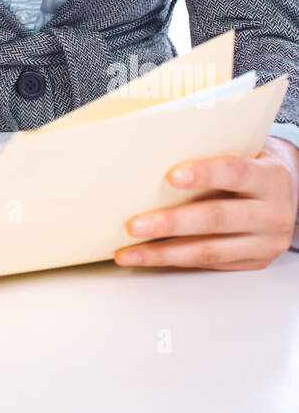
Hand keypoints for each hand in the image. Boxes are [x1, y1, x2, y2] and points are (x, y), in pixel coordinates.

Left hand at [114, 138, 298, 270]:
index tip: (171, 175)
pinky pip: (210, 264)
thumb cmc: (254, 162)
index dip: (205, 174)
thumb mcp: (245, 147)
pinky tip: (148, 257)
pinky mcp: (254, 262)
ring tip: (129, 251)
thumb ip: (212, 149)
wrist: (292, 190)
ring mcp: (265, 243)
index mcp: (270, 177)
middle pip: (217, 218)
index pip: (236, 173)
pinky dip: (175, 260)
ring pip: (209, 251)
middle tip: (134, 224)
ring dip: (164, 252)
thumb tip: (155, 149)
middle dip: (172, 223)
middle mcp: (273, 213)